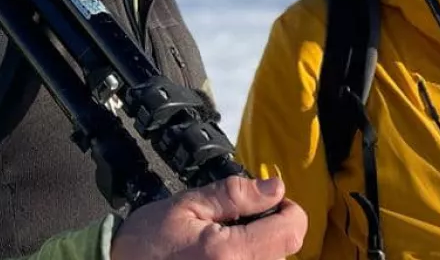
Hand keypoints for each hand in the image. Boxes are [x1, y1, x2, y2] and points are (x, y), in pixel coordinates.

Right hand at [110, 176, 305, 259]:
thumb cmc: (147, 243)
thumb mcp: (187, 205)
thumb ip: (234, 195)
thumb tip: (274, 187)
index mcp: (232, 253)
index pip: (292, 229)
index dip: (286, 208)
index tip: (265, 202)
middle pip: (286, 247)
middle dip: (269, 227)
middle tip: (234, 221)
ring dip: (259, 246)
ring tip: (224, 240)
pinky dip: (246, 259)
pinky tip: (221, 257)